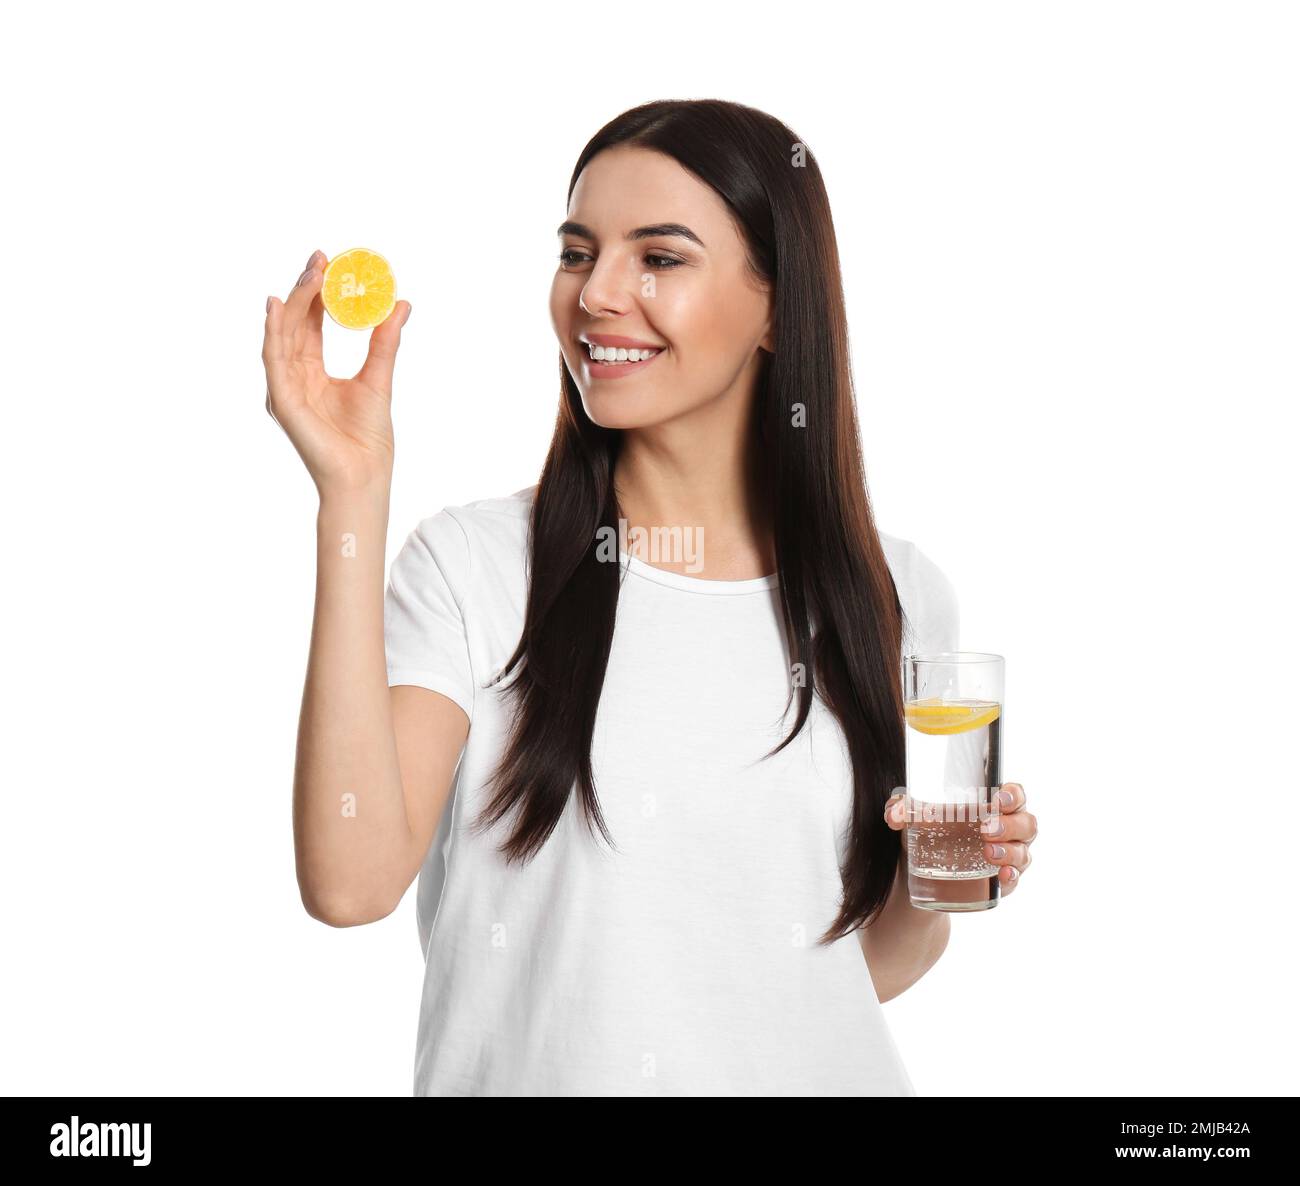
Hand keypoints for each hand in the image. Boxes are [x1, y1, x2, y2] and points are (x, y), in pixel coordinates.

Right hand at [262, 248, 412, 495]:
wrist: (365, 474)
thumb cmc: (368, 437)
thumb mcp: (379, 377)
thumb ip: (385, 341)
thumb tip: (400, 304)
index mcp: (313, 372)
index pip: (310, 324)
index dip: (317, 293)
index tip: (330, 263)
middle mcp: (294, 377)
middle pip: (293, 323)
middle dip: (305, 288)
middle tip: (321, 258)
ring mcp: (284, 388)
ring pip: (283, 334)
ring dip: (295, 301)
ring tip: (311, 272)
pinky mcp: (281, 401)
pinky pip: (273, 359)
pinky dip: (274, 332)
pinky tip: (280, 306)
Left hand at [884, 782, 1035, 893]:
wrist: (919, 871)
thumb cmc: (928, 829)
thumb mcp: (914, 816)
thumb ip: (901, 808)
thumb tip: (894, 815)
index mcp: (992, 804)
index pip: (1015, 794)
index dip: (1014, 794)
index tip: (999, 797)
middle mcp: (1008, 828)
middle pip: (1026, 822)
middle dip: (1010, 825)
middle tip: (986, 829)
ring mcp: (1009, 855)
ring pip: (1023, 851)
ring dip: (1010, 851)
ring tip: (988, 853)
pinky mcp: (1001, 881)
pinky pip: (1015, 878)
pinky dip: (1011, 877)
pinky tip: (1002, 876)